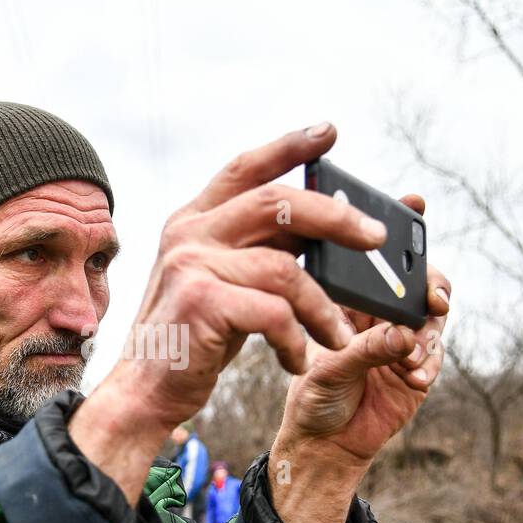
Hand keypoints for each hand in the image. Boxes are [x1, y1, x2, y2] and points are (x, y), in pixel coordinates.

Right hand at [69, 122, 388, 502]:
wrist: (145, 390)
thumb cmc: (194, 338)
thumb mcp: (221, 281)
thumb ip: (258, 249)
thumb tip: (326, 226)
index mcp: (192, 220)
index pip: (246, 169)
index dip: (289, 147)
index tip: (330, 132)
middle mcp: (189, 233)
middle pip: (278, 203)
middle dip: (336, 218)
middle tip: (377, 238)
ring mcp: (191, 265)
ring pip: (286, 268)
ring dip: (324, 307)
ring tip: (339, 335)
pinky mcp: (201, 303)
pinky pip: (275, 313)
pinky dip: (296, 340)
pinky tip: (298, 360)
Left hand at [268, 195, 451, 522]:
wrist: (324, 444)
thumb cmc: (312, 397)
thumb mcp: (325, 370)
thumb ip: (363, 351)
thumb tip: (402, 336)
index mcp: (352, 298)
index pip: (377, 255)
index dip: (400, 227)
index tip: (416, 204)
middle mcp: (381, 311)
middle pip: (418, 278)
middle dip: (430, 281)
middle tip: (430, 295)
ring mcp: (404, 337)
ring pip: (433, 316)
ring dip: (428, 329)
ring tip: (410, 353)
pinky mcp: (420, 368)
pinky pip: (435, 354)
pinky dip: (428, 361)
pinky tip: (414, 376)